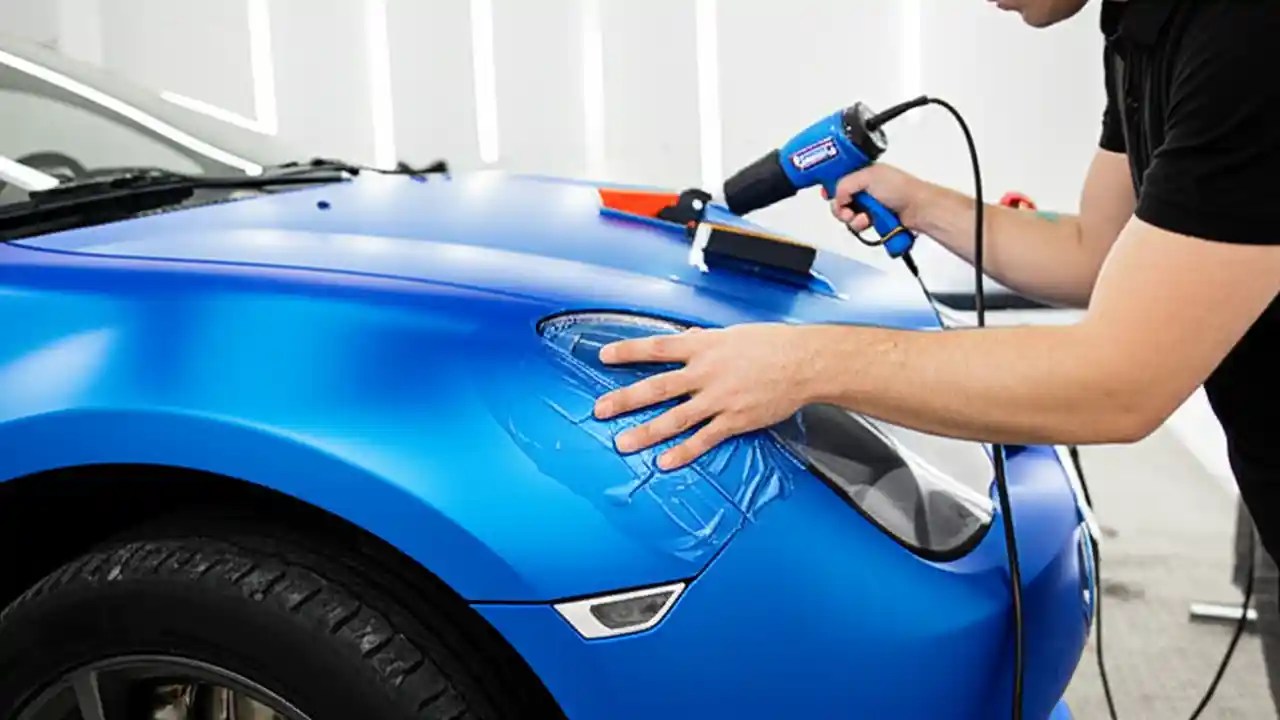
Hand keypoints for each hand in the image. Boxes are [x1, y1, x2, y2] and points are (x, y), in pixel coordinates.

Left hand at [592, 324, 818, 469]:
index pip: (656, 347)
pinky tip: (665, 462)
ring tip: (623, 443)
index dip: (627, 351)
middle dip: (625, 399)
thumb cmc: (772, 344)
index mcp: (703, 347)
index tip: (603, 356)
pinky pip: (704, 439)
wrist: (806, 362)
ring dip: (646, 432)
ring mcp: (718, 399)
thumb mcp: (733, 335)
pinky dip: (683, 452)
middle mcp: (706, 372)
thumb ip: (705, 341)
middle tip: (600, 410)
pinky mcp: (734, 420)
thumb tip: (686, 339)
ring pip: (674, 418)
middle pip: (656, 387)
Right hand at [826, 163, 933, 233]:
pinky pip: (856, 226)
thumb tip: (836, 197)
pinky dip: (859, 226)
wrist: (917, 209)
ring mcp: (868, 205)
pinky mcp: (872, 220)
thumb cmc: (901, 189)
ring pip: (846, 215)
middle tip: (846, 208)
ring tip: (863, 217)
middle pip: (839, 200)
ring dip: (851, 218)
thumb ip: (844, 184)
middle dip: (840, 207)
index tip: (828, 194)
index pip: (837, 178)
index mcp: (863, 173)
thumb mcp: (868, 177)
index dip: (830, 186)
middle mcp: (864, 189)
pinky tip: (868, 222)